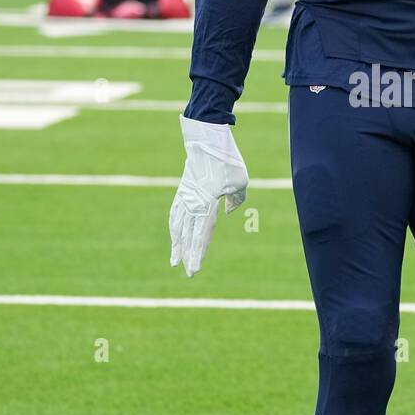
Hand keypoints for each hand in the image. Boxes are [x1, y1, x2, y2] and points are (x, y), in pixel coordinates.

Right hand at [169, 115, 248, 276]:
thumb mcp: (240, 182)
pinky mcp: (183, 190)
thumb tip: (228, 211)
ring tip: (175, 260)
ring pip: (178, 227)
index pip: (201, 235)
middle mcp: (192, 204)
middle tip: (188, 273)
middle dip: (188, 256)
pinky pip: (175, 213)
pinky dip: (174, 226)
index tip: (195, 269)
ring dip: (177, 244)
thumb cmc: (227, 161)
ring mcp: (185, 197)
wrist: (206, 141)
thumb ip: (237, 200)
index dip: (197, 253)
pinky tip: (174, 234)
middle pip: (188, 236)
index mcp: (206, 204)